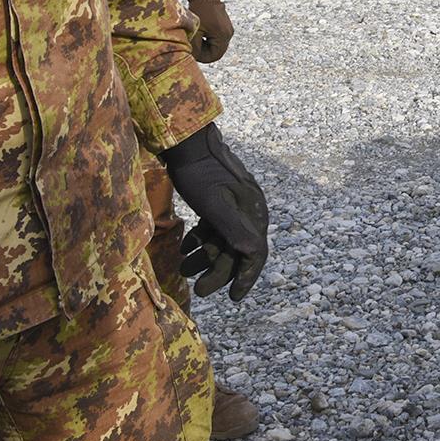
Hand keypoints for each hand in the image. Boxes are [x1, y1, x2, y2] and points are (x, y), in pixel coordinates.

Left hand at [162, 123, 269, 301]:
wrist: (186, 141)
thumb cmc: (198, 172)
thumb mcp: (213, 202)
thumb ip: (232, 228)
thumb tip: (253, 253)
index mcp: (253, 211)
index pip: (256, 252)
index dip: (246, 277)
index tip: (233, 299)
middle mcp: (250, 209)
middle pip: (238, 250)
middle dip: (218, 271)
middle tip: (197, 290)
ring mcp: (236, 204)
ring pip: (224, 240)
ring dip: (206, 258)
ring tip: (183, 269)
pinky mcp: (222, 199)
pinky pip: (216, 228)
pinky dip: (202, 241)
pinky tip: (185, 247)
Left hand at [187, 0, 234, 61]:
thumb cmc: (199, 10)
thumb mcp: (195, 31)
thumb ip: (195, 46)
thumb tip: (194, 57)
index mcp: (223, 36)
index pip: (215, 56)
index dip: (202, 58)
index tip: (192, 53)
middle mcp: (229, 34)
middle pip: (217, 52)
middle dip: (204, 52)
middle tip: (192, 47)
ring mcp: (228, 30)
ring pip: (217, 46)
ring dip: (206, 46)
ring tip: (195, 39)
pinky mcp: (225, 26)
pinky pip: (217, 38)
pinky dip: (208, 39)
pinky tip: (200, 33)